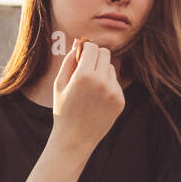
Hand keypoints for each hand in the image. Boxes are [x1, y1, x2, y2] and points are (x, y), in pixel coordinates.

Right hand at [50, 38, 124, 152]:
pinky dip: (107, 86)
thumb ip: (69, 61)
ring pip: (111, 68)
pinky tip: (97, 100)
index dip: (85, 50)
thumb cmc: (63, 110)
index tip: (80, 57)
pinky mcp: (120, 101)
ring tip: (89, 89)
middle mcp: (101, 82)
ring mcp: (113, 92)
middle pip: (105, 54)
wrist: (74, 139)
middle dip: (95, 57)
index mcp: (84, 75)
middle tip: (85, 69)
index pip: (93, 47)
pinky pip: (115, 83)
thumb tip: (79, 42)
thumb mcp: (60, 83)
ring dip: (102, 72)